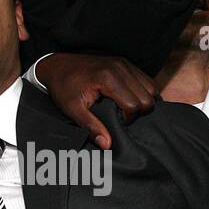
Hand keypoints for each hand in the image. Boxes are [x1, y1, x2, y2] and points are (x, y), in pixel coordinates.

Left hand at [34, 53, 158, 149]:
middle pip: (148, 97)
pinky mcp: (126, 63)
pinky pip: (146, 80)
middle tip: (120, 115)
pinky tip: (128, 98)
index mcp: (108, 78)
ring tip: (125, 107)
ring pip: (152, 88)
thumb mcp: (73, 110)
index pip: (134, 105)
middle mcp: (120, 68)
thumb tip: (107, 144)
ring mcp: (125, 63)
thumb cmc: (63, 87)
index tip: (114, 120)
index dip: (127, 118)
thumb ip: (91, 126)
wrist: (57, 65)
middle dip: (138, 112)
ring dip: (143, 101)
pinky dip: (143, 92)